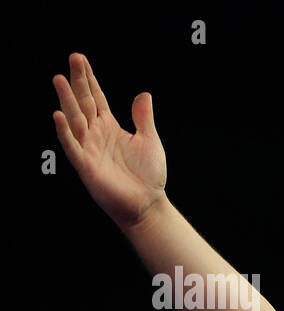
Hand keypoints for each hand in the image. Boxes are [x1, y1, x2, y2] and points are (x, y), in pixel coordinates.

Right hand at [52, 53, 167, 230]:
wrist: (147, 203)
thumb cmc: (148, 175)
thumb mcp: (149, 140)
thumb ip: (143, 118)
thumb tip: (144, 94)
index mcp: (109, 126)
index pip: (96, 98)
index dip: (89, 79)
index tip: (81, 59)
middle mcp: (95, 134)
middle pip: (83, 103)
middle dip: (77, 81)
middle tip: (72, 58)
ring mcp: (89, 148)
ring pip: (74, 119)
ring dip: (66, 100)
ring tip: (59, 79)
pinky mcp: (86, 165)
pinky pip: (72, 146)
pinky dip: (65, 131)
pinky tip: (58, 115)